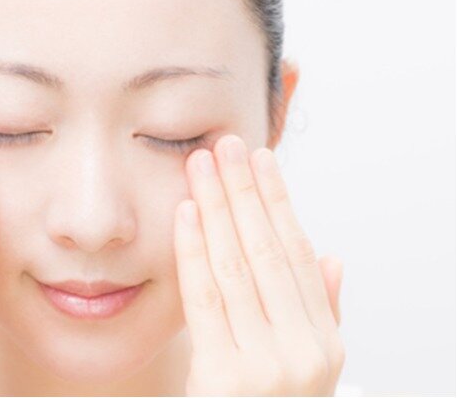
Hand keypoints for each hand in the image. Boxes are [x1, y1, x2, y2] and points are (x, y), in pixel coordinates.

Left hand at [174, 135, 344, 395]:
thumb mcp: (307, 370)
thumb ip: (322, 313)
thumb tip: (333, 256)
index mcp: (325, 342)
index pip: (298, 255)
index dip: (277, 202)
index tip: (259, 159)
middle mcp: (304, 350)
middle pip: (268, 251)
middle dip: (244, 192)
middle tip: (225, 144)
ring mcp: (267, 365)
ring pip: (237, 266)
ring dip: (216, 208)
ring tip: (201, 164)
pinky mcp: (224, 377)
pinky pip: (205, 300)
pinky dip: (193, 251)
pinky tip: (184, 212)